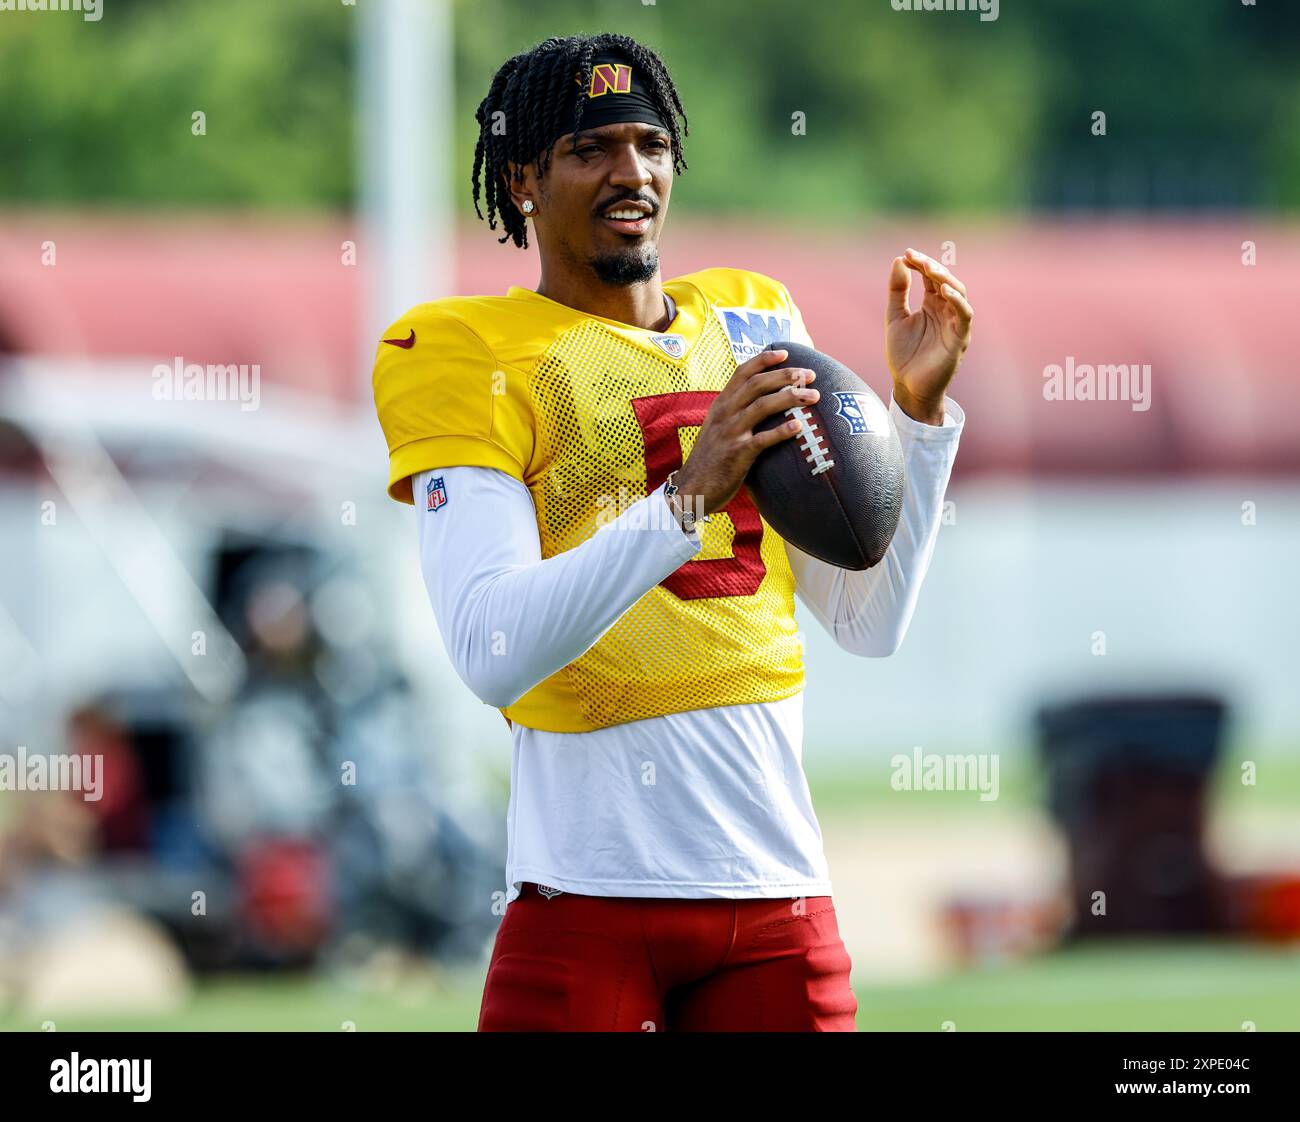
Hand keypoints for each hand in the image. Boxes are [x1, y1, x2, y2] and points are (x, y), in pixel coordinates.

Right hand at [672, 349, 818, 516]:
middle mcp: (725, 413)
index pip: (742, 373)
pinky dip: (782, 431)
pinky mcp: (737, 454)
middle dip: (785, 376)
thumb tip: (759, 401)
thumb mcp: (717, 428)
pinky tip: (799, 426)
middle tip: (808, 374)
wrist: (691, 488)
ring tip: (813, 396)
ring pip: (763, 406)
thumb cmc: (710, 459)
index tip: (785, 352)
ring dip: (790, 398)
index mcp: (720, 405)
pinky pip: (763, 439)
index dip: (763, 360)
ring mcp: (730, 433)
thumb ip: (735, 413)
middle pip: (757, 384)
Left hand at [885, 248, 973, 423]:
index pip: (930, 277)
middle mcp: (946, 310)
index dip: (920, 263)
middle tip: (916, 258)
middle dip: (932, 267)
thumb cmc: (903, 355)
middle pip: (945, 280)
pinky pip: (964, 315)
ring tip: (929, 268)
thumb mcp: (895, 318)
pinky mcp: (960, 338)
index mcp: (931, 304)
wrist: (908, 387)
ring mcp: (954, 323)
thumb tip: (899, 260)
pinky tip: (944, 290)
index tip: (906, 253)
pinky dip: (957, 301)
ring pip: (958, 293)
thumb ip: (897, 291)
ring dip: (945, 278)